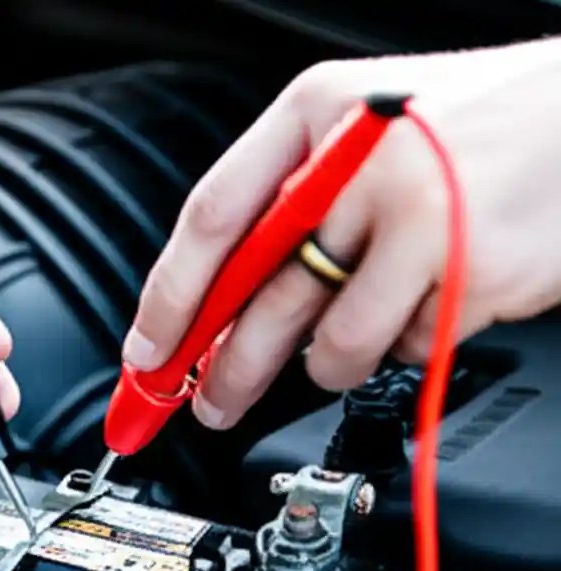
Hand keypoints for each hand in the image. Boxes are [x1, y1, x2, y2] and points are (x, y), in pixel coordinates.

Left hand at [122, 40, 560, 429]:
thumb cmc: (471, 123)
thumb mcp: (362, 127)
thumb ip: (293, 196)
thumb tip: (223, 298)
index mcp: (318, 111)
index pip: (213, 219)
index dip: (170, 297)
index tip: (148, 351)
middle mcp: (363, 164)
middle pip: (263, 298)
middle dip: (226, 370)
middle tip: (209, 403)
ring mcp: (423, 221)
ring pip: (334, 345)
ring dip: (331, 360)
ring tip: (354, 332)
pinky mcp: (478, 276)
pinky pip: (408, 349)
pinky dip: (409, 341)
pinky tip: (431, 297)